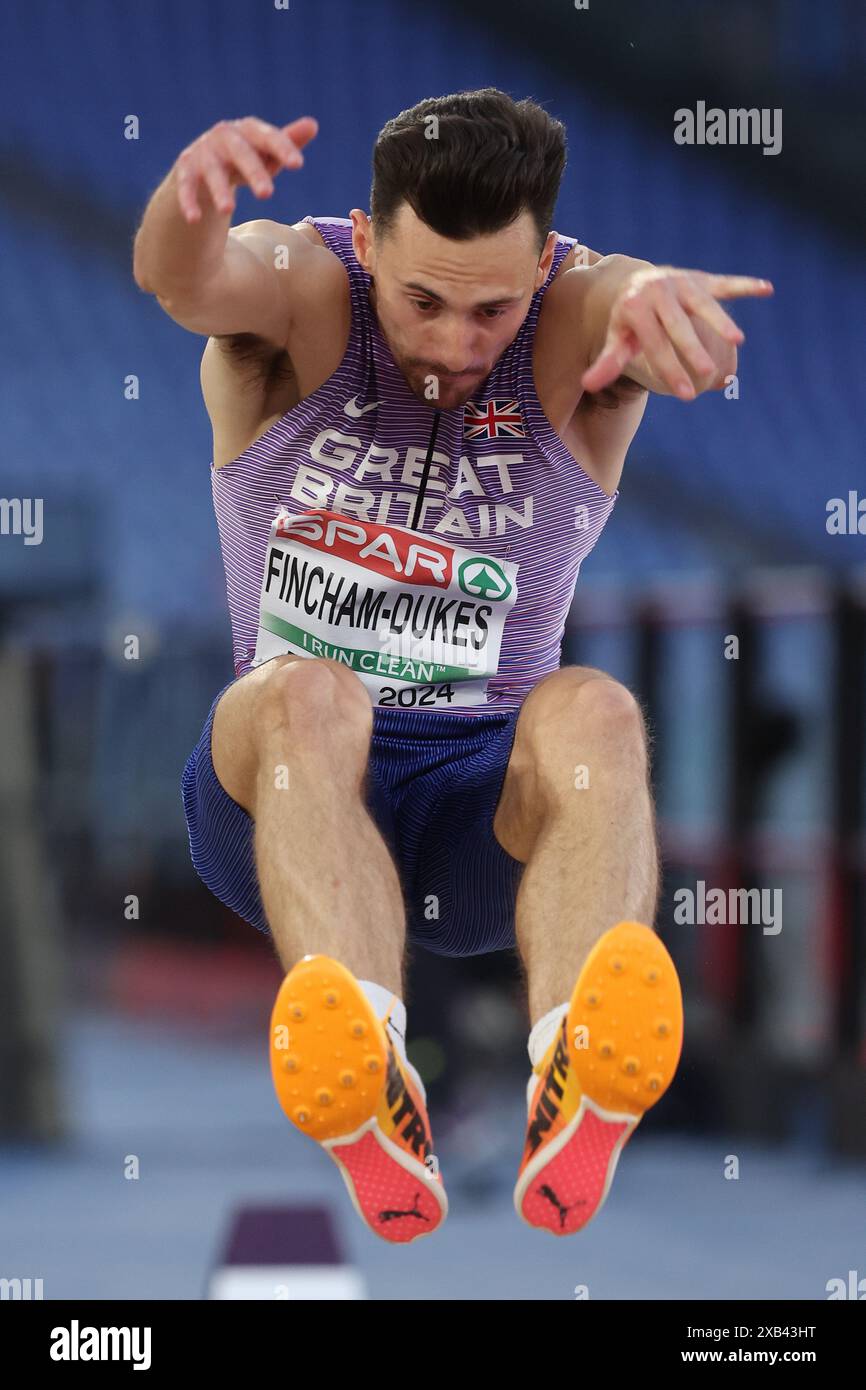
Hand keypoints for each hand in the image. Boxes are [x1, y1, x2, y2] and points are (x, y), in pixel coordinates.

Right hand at [174, 115, 317, 222]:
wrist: (201, 169)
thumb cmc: (244, 161)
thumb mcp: (265, 154)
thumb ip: (287, 142)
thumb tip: (313, 125)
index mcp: (247, 131)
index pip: (266, 136)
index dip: (281, 148)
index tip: (298, 164)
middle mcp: (223, 137)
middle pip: (240, 152)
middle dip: (253, 171)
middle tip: (267, 194)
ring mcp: (202, 153)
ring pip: (211, 171)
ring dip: (219, 189)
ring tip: (228, 210)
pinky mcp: (185, 171)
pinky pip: (186, 186)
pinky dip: (188, 201)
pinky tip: (194, 219)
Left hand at [582, 266, 773, 398]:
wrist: (631, 279)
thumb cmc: (626, 322)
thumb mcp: (615, 339)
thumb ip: (608, 361)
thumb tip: (587, 386)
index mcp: (635, 309)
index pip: (654, 345)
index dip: (669, 370)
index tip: (687, 394)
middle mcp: (658, 292)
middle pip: (678, 326)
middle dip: (693, 349)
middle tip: (709, 373)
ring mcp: (680, 282)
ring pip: (703, 302)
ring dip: (721, 319)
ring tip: (738, 340)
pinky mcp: (698, 277)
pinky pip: (723, 281)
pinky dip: (744, 284)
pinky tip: (767, 288)